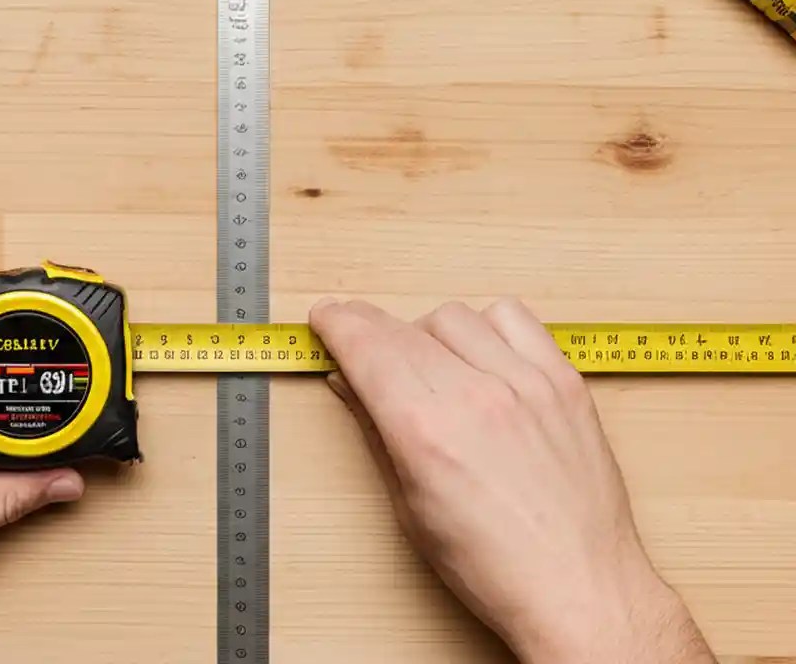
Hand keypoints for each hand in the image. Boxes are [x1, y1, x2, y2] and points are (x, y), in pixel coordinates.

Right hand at [309, 298, 714, 663]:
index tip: (325, 316)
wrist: (579, 588)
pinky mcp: (564, 382)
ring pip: (454, 316)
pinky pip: (514, 319)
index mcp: (426, 433)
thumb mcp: (409, 507)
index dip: (336, 323)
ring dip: (426, 331)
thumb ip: (374, 432)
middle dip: (368, 327)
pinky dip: (486, 325)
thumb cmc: (493, 566)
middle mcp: (476, 396)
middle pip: (402, 329)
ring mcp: (526, 383)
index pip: (367, 347)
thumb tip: (347, 382)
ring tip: (427, 363)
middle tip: (357, 337)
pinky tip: (480, 354)